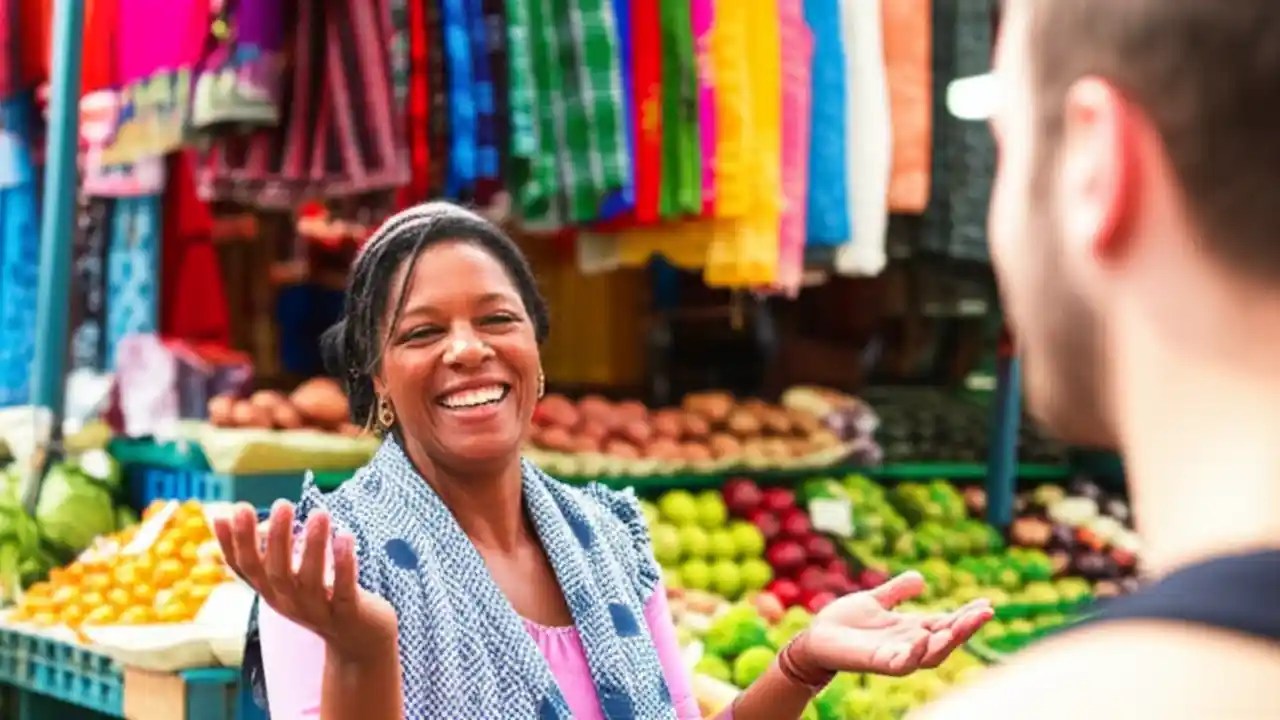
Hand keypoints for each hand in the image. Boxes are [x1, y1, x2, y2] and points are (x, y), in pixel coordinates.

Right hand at [214, 501, 398, 662]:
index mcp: (272, 591)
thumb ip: (262, 552)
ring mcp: (318, 610)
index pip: (246, 567)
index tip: (236, 509)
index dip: (237, 542)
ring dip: (314, 546)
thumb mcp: (284, 579)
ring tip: (319, 513)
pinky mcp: (348, 613)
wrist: (357, 643)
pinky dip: (344, 564)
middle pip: (276, 572)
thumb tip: (224, 515)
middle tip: (282, 504)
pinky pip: (344, 589)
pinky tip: (346, 536)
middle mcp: (289, 602)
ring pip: (311, 580)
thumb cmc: (318, 599)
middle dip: (277, 538)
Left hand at [797, 571, 992, 676]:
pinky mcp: (877, 663)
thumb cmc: (845, 621)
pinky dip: (914, 652)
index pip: (946, 623)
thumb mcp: (875, 600)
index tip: (987, 603)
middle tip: (985, 612)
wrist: (815, 637)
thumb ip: (897, 591)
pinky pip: (901, 663)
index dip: (966, 615)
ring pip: (930, 656)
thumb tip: (921, 578)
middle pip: (945, 640)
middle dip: (966, 627)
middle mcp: (908, 644)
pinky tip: (922, 637)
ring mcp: (895, 655)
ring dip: (947, 642)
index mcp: (911, 628)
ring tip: (960, 625)